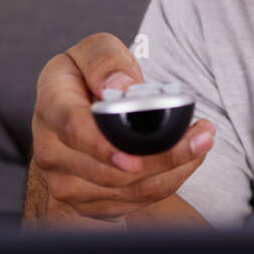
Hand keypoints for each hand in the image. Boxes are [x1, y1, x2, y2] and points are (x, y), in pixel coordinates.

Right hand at [26, 32, 214, 223]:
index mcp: (52, 102)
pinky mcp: (87, 202)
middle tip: (202, 137)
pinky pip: (135, 200)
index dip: (103, 147)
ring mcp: (66, 180)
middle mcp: (51, 147)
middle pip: (109, 170)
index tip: (134, 157)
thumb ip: (106, 60)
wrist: (80, 116)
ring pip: (128, 188)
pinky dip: (168, 180)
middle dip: (163, 157)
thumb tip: (120, 86)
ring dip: (174, 168)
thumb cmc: (92, 78)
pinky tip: (186, 160)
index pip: (72, 128)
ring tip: (202, 143)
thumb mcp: (96, 51)